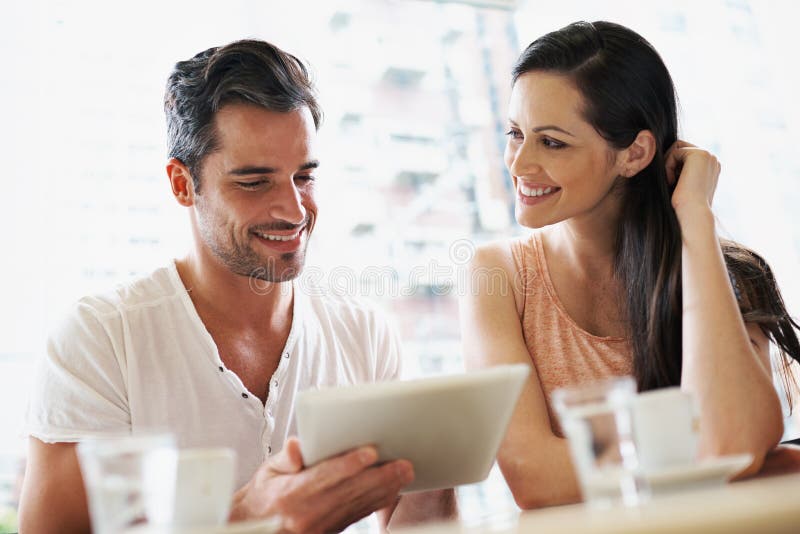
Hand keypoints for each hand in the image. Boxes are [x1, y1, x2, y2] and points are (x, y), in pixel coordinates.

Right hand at [228, 437, 413, 532]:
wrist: (258, 526)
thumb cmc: (264, 493)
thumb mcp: (267, 471)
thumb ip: (285, 458)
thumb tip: (297, 446)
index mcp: (290, 495)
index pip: (325, 477)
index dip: (349, 464)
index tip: (371, 452)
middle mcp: (307, 514)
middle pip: (349, 492)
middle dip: (379, 477)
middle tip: (403, 464)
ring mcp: (320, 526)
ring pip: (358, 505)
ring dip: (385, 489)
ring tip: (405, 473)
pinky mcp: (330, 531)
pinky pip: (357, 514)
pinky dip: (376, 501)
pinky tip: (391, 488)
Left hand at [664, 140, 720, 215]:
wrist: (691, 214)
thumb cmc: (682, 205)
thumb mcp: (680, 185)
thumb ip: (678, 171)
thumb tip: (659, 158)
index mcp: (710, 167)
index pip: (685, 154)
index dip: (672, 165)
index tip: (671, 183)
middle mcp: (712, 159)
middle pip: (681, 147)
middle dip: (669, 162)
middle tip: (668, 181)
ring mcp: (708, 155)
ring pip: (677, 148)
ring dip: (668, 164)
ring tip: (671, 182)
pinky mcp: (700, 154)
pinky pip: (675, 152)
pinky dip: (668, 166)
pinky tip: (672, 181)